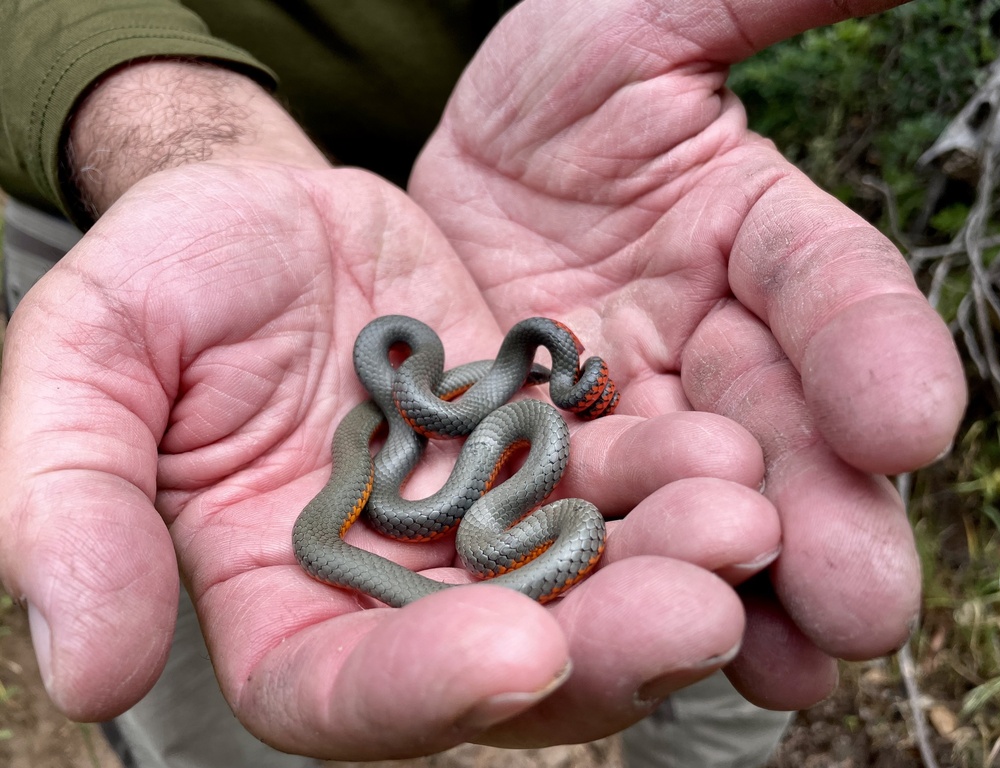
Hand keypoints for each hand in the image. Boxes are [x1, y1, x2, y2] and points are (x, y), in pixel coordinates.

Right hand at [0, 152, 781, 755]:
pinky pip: (613, 485)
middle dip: (601, 647)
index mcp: (273, 595)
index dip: (420, 692)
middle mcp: (390, 587)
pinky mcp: (536, 455)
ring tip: (739, 521)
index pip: (338, 695)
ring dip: (667, 568)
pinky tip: (726, 455)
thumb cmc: (171, 276)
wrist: (272, 210)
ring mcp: (475, 526)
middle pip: (503, 664)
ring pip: (580, 582)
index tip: (514, 650)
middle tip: (698, 608)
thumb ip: (71, 503)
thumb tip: (83, 665)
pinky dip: (671, 480)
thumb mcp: (90, 361)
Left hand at [410, 0, 966, 716]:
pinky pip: (590, 545)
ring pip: (696, 510)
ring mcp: (634, 430)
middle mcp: (714, 352)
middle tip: (860, 600)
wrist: (429, 186)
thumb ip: (746, 5)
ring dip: (741, 589)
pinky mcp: (552, 487)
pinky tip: (661, 657)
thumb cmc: (541, 106)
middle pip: (785, 434)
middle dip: (825, 516)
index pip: (824, 285)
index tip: (909, 422)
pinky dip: (622, 600)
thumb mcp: (631, 28)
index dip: (868, 346)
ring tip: (786, 663)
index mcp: (752, 239)